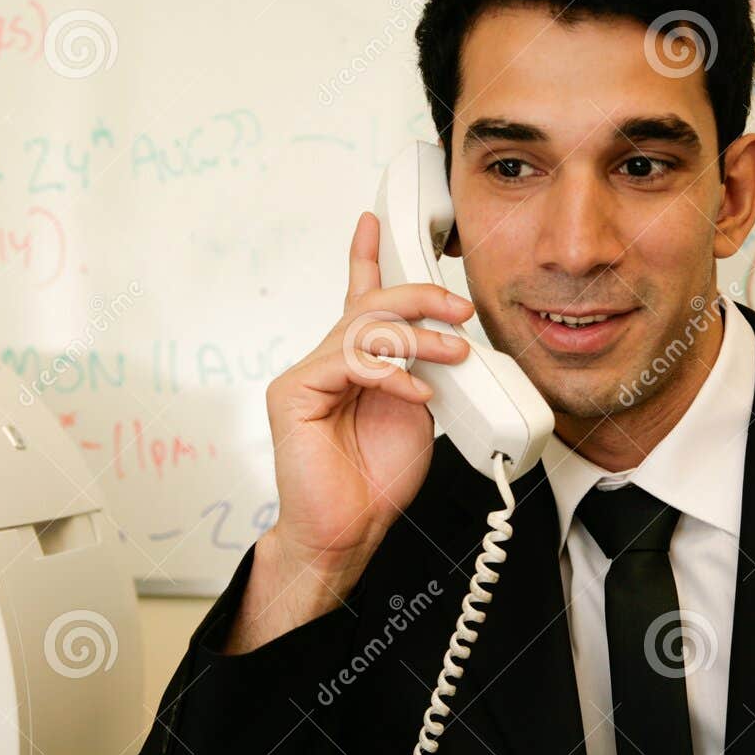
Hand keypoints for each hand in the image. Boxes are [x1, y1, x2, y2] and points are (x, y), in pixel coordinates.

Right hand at [221, 211, 474, 652]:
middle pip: (369, 305)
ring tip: (453, 356)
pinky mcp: (294, 394)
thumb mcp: (420, 414)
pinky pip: (349, 363)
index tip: (374, 222)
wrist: (347, 532)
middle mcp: (328, 363)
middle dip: (420, 295)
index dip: (365, 257)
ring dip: (419, 337)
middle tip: (460, 308)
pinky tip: (417, 394)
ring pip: (364, 328)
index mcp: (355, 365)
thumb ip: (425, 372)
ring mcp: (307, 376)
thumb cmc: (375, 483)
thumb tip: (451, 343)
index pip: (358, 299)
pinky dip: (392, 375)